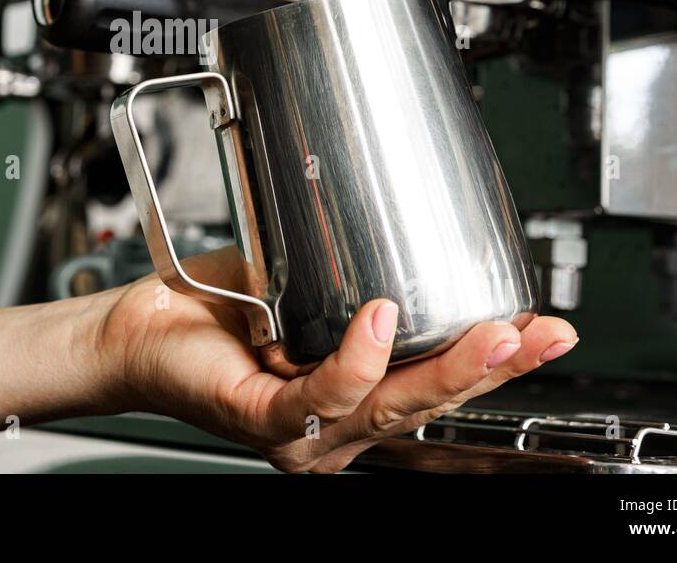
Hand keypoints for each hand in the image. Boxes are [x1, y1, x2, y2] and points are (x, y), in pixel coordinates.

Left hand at [96, 248, 577, 472]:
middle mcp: (334, 428)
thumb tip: (407, 244)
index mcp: (353, 400)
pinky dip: (354, 359)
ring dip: (445, 368)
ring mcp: (301, 432)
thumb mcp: (300, 292)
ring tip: (489, 331)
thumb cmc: (215, 313)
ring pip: (387, 405)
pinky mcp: (261, 419)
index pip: (434, 385)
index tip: (540, 327)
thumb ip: (351, 287)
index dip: (493, 361)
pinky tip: (379, 324)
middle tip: (540, 334)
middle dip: (493, 368)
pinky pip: (319, 397)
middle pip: (426, 403)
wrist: (136, 329)